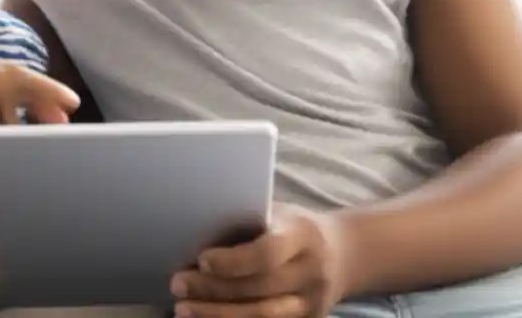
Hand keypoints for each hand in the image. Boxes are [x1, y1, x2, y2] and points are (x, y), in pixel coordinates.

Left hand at [169, 204, 355, 317]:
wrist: (343, 254)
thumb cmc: (293, 228)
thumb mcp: (278, 213)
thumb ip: (247, 222)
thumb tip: (193, 231)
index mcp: (304, 236)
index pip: (268, 253)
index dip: (233, 261)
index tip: (201, 259)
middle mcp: (312, 273)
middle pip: (260, 289)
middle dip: (213, 290)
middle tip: (178, 284)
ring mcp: (313, 303)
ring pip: (263, 317)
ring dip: (217, 315)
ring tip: (183, 309)